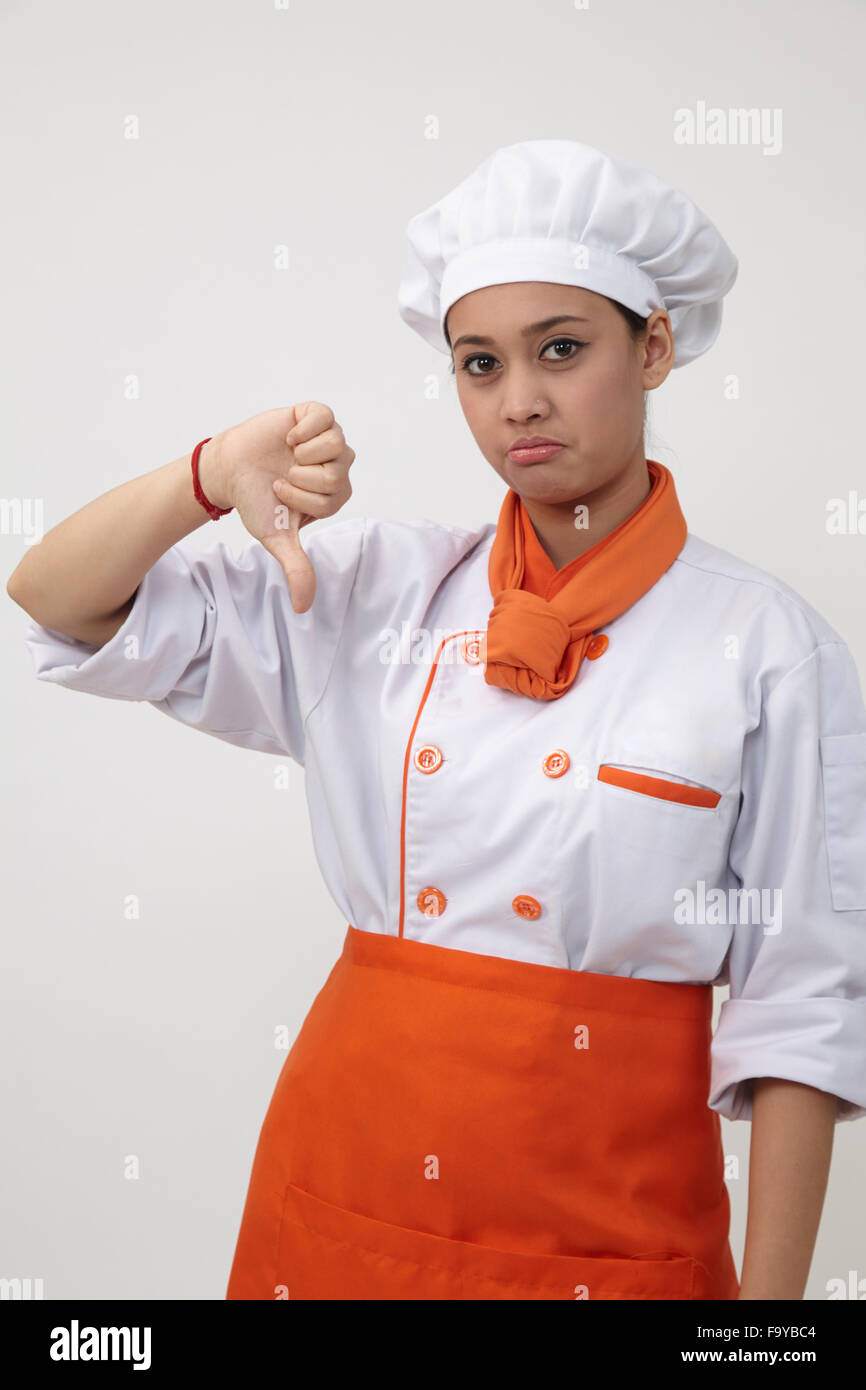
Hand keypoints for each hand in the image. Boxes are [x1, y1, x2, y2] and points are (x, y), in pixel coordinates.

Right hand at [200, 403, 353, 612]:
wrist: (230, 470)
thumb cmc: (256, 502)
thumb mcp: (276, 538)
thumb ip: (296, 568)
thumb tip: (303, 608)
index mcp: (335, 495)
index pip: (334, 495)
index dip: (303, 496)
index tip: (282, 492)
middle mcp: (337, 467)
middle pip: (338, 470)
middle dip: (302, 477)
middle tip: (283, 476)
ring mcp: (327, 440)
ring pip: (336, 443)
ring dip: (303, 453)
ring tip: (287, 455)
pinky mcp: (313, 416)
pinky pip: (325, 416)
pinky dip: (305, 428)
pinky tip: (289, 437)